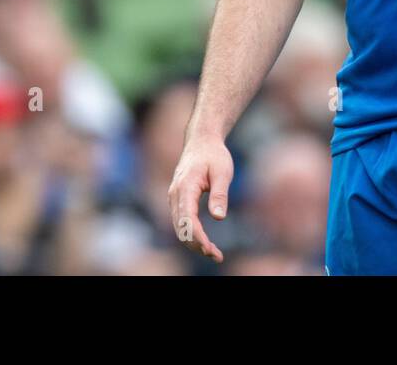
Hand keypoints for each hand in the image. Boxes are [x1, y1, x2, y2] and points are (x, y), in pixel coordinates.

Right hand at [168, 134, 233, 262]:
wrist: (202, 141)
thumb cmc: (214, 155)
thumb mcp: (222, 172)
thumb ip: (220, 193)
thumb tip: (219, 217)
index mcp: (185, 186)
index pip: (187, 219)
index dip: (198, 237)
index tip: (210, 249)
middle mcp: (175, 194)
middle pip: (180, 227)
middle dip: (196, 244)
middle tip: (217, 256)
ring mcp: (174, 197)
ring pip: (179, 226)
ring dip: (193, 242)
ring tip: (214, 253)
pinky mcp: (178, 200)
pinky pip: (180, 221)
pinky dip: (191, 234)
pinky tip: (204, 242)